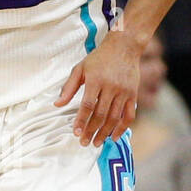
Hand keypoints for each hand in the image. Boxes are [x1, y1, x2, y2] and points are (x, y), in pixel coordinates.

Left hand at [55, 30, 140, 145]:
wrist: (124, 47)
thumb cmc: (99, 58)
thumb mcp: (80, 68)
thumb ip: (68, 87)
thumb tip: (57, 104)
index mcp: (96, 80)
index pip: (88, 105)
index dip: (81, 120)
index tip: (76, 133)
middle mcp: (111, 87)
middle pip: (101, 114)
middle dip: (91, 131)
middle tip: (84, 142)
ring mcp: (124, 91)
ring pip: (114, 118)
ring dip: (105, 133)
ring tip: (96, 142)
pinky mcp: (133, 94)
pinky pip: (129, 115)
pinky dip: (122, 128)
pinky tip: (114, 137)